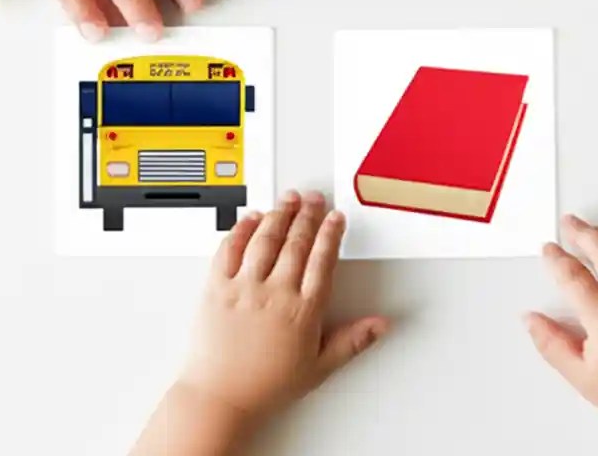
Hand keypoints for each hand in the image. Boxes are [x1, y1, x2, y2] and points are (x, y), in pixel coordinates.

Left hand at [179, 191, 388, 420]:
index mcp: (303, 310)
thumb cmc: (266, 386)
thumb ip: (352, 341)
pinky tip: (250, 218)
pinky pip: (228, 249)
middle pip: (296, 242)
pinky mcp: (216, 289)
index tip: (336, 219)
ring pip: (265, 239)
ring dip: (279, 214)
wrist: (220, 398)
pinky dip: (241, 230)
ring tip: (289, 200)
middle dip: (309, 215)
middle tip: (315, 199)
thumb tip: (381, 326)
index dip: (331, 234)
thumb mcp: (319, 367)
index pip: (322, 260)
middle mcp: (275, 293)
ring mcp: (244, 288)